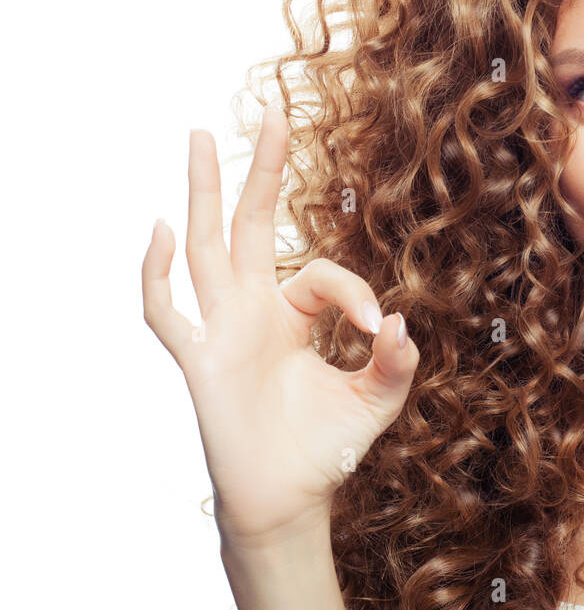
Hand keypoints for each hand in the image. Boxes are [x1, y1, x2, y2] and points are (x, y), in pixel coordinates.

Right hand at [142, 104, 418, 548]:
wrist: (289, 501)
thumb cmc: (326, 447)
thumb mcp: (377, 400)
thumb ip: (396, 363)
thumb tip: (400, 322)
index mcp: (295, 315)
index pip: (323, 275)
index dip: (356, 295)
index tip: (382, 332)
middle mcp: (254, 312)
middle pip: (252, 224)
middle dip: (262, 169)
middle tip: (272, 109)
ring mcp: (222, 331)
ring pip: (206, 247)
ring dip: (203, 192)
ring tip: (200, 135)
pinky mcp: (199, 362)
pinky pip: (166, 312)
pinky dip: (156, 275)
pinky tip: (161, 228)